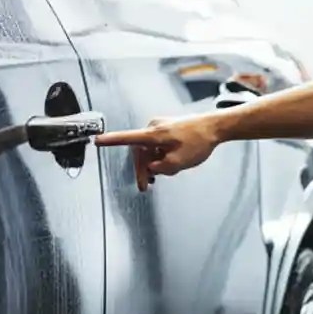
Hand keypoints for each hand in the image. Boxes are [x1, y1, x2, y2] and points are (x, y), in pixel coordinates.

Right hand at [95, 115, 220, 191]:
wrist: (214, 127)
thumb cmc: (199, 141)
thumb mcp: (179, 162)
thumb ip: (160, 169)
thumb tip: (150, 170)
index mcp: (154, 134)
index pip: (128, 138)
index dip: (111, 141)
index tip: (97, 140)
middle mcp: (154, 128)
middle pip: (140, 151)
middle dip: (142, 170)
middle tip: (144, 187)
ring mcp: (160, 127)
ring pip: (148, 150)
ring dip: (152, 164)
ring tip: (157, 178)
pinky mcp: (166, 129)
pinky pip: (155, 146)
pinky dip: (158, 156)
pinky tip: (166, 165)